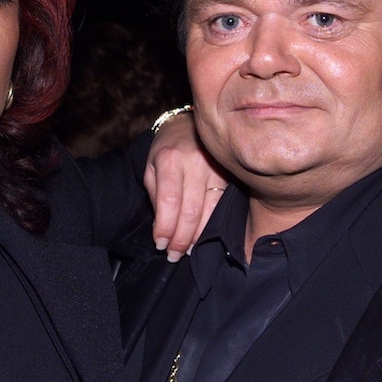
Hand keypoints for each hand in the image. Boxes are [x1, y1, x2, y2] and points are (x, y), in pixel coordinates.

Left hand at [145, 112, 229, 261]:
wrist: (190, 126)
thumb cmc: (167, 150)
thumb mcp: (151, 167)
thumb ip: (155, 196)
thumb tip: (162, 230)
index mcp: (170, 159)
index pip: (169, 202)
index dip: (165, 228)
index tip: (160, 244)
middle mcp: (195, 162)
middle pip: (190, 211)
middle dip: (180, 239)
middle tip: (173, 255)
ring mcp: (216, 168)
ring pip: (208, 212)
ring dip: (197, 237)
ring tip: (186, 250)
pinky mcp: (229, 175)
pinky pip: (221, 207)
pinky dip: (211, 226)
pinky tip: (203, 236)